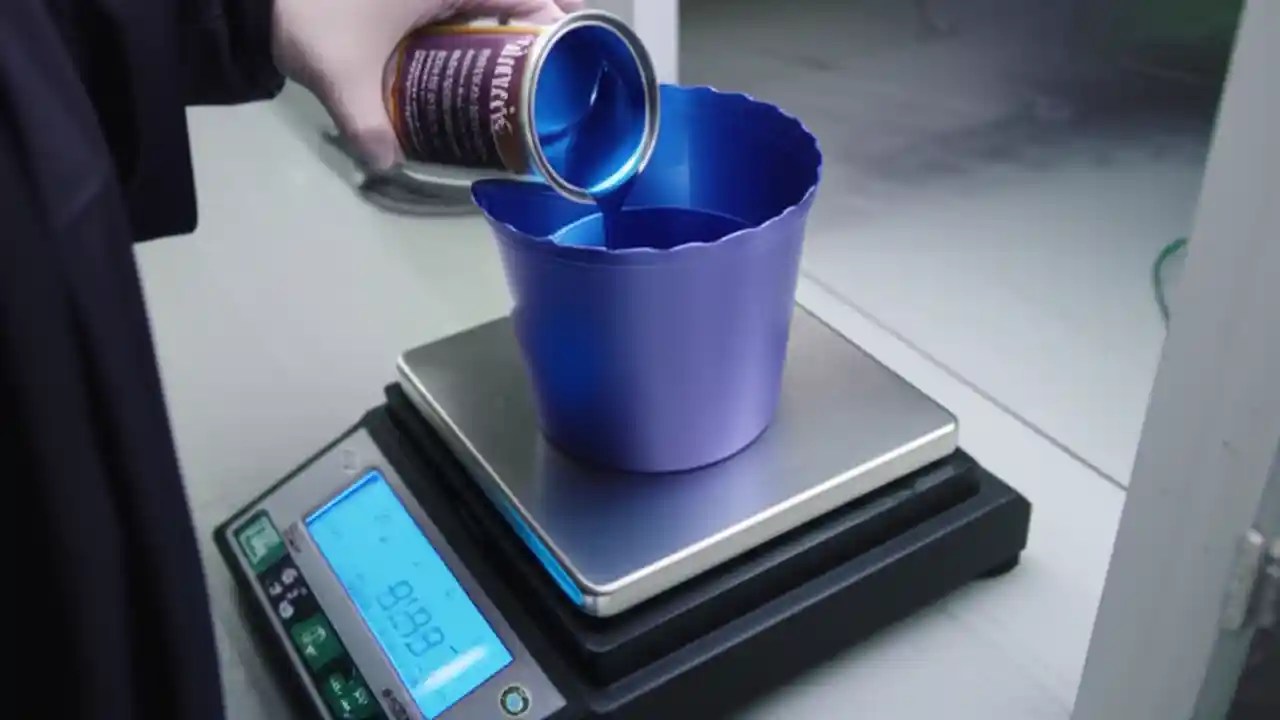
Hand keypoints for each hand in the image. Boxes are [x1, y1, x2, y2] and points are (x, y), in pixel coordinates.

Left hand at [273, 0, 584, 169]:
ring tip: (508, 95)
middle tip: (538, 94)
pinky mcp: (406, 1)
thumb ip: (365, 123)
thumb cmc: (310, 15)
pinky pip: (454, 14)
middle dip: (530, 44)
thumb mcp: (342, 73)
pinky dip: (464, 38)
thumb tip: (386, 164)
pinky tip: (462, 79)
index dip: (560, 23)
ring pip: (482, 10)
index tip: (570, 64)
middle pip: (511, 5)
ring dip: (496, 44)